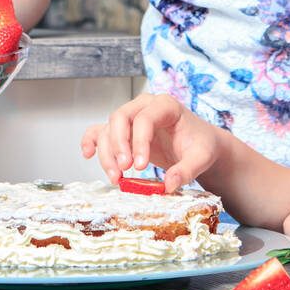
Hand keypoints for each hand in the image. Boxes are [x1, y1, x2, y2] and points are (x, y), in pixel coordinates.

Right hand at [81, 91, 222, 192]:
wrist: (199, 145)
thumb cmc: (200, 145)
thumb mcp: (201, 158)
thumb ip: (187, 170)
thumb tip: (169, 184)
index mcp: (166, 105)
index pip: (145, 118)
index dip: (139, 142)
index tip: (140, 167)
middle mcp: (145, 106)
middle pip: (120, 118)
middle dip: (118, 146)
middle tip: (123, 170)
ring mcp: (132, 116)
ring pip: (109, 128)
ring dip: (107, 153)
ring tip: (116, 178)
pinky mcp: (124, 131)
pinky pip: (101, 131)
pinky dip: (91, 140)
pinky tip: (87, 154)